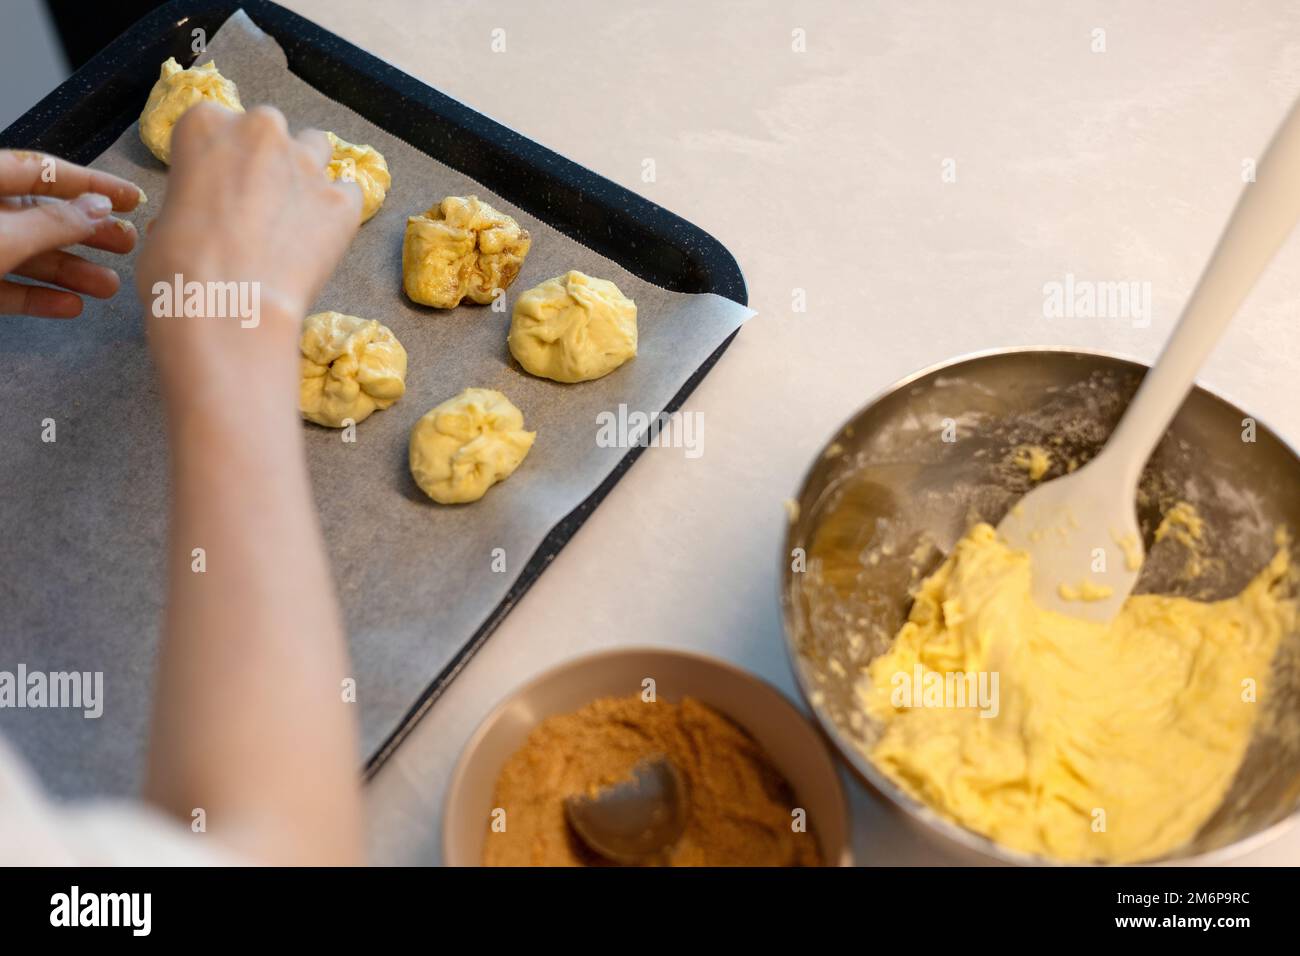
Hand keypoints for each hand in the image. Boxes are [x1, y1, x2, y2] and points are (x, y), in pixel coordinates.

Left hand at [0, 150, 142, 317]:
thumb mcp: (5, 236)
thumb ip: (54, 223)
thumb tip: (99, 208)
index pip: (44, 172)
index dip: (92, 183)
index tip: (132, 197)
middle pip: (40, 214)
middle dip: (88, 232)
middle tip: (128, 244)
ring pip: (27, 255)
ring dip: (70, 271)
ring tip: (110, 287)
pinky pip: (6, 287)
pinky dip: (38, 297)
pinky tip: (69, 306)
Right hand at [135, 103, 360, 402]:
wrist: (228, 302)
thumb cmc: (177, 266)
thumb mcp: (163, 219)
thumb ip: (190, 200)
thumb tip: (201, 219)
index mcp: (205, 124)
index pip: (218, 123)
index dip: (222, 160)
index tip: (221, 188)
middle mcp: (260, 130)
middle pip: (269, 130)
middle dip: (266, 160)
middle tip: (258, 205)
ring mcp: (307, 163)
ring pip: (316, 149)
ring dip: (307, 173)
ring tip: (296, 216)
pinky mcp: (343, 201)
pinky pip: (350, 194)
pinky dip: (338, 211)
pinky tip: (323, 239)